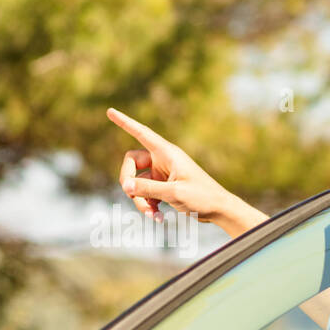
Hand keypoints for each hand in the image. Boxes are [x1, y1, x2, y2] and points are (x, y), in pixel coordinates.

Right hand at [106, 107, 267, 237]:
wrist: (219, 210)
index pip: (142, 133)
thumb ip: (148, 188)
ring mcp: (162, 174)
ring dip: (140, 200)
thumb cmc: (202, 197)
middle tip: (133, 196)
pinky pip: (145, 193)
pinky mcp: (163, 187)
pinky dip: (148, 205)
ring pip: (137, 182)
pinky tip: (158, 217)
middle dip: (130, 182)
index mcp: (167, 153)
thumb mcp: (174, 193)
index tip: (110, 111)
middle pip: (131, 163)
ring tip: (152, 216)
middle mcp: (163, 160)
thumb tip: (125, 185)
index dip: (125, 123)